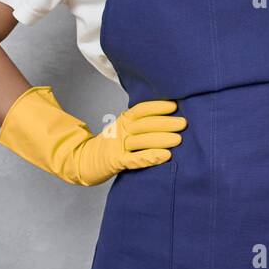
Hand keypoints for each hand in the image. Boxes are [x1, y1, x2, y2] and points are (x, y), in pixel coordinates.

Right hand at [0, 86, 185, 186]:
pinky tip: (165, 156)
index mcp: (123, 120)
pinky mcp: (115, 162)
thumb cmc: (114, 146)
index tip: (175, 105)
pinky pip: (135, 159)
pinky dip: (150, 157)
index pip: (141, 110)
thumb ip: (143, 123)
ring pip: (141, 140)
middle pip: (144, 124)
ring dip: (161, 139)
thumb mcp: (125, 129)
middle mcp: (120, 130)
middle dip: (165, 123)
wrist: (84, 162)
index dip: (157, 106)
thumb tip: (171, 114)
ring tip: (179, 139)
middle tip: (184, 123)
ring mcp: (117, 146)